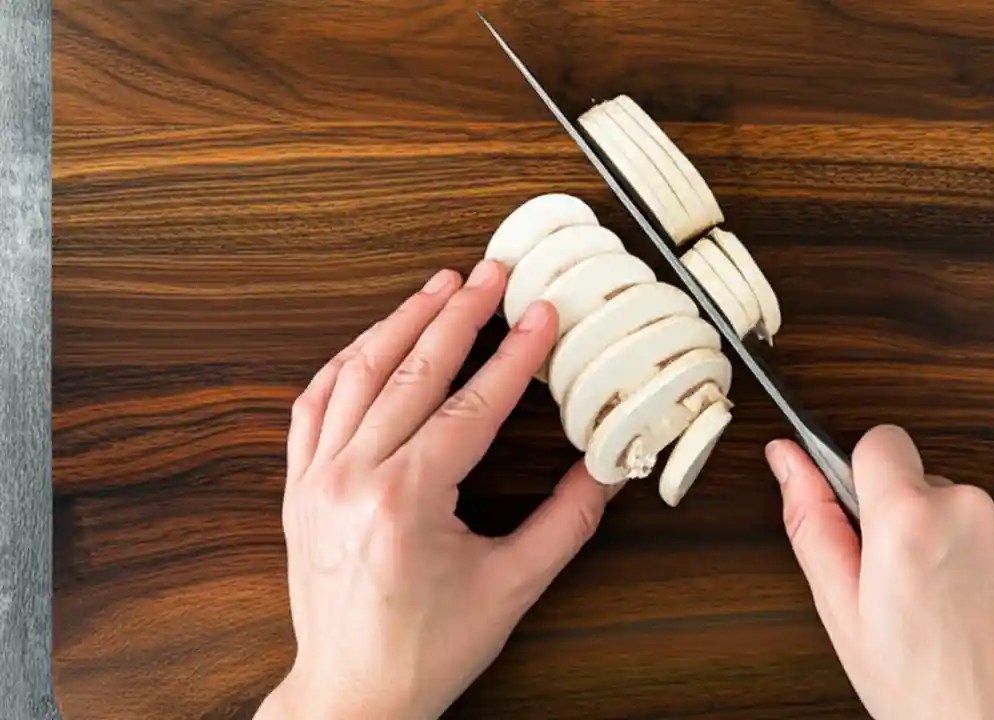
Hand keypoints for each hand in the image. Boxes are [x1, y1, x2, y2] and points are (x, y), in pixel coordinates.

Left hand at [256, 260, 615, 719]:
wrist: (352, 696)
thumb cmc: (427, 650)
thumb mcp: (513, 587)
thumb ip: (566, 523)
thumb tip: (606, 471)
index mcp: (407, 500)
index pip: (473, 404)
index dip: (516, 354)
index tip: (542, 313)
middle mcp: (353, 478)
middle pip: (413, 372)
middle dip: (459, 314)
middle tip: (492, 273)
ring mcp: (316, 479)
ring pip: (356, 375)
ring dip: (400, 323)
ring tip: (438, 286)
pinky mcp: (297, 487)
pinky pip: (313, 405)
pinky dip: (344, 363)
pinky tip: (372, 341)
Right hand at [766, 425, 993, 719]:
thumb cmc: (921, 689)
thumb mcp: (842, 610)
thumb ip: (811, 520)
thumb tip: (786, 457)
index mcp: (908, 520)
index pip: (880, 440)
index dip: (865, 477)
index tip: (866, 517)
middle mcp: (969, 509)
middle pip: (922, 481)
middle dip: (907, 521)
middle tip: (904, 590)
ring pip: (963, 509)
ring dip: (951, 543)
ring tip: (949, 610)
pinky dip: (991, 562)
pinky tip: (982, 611)